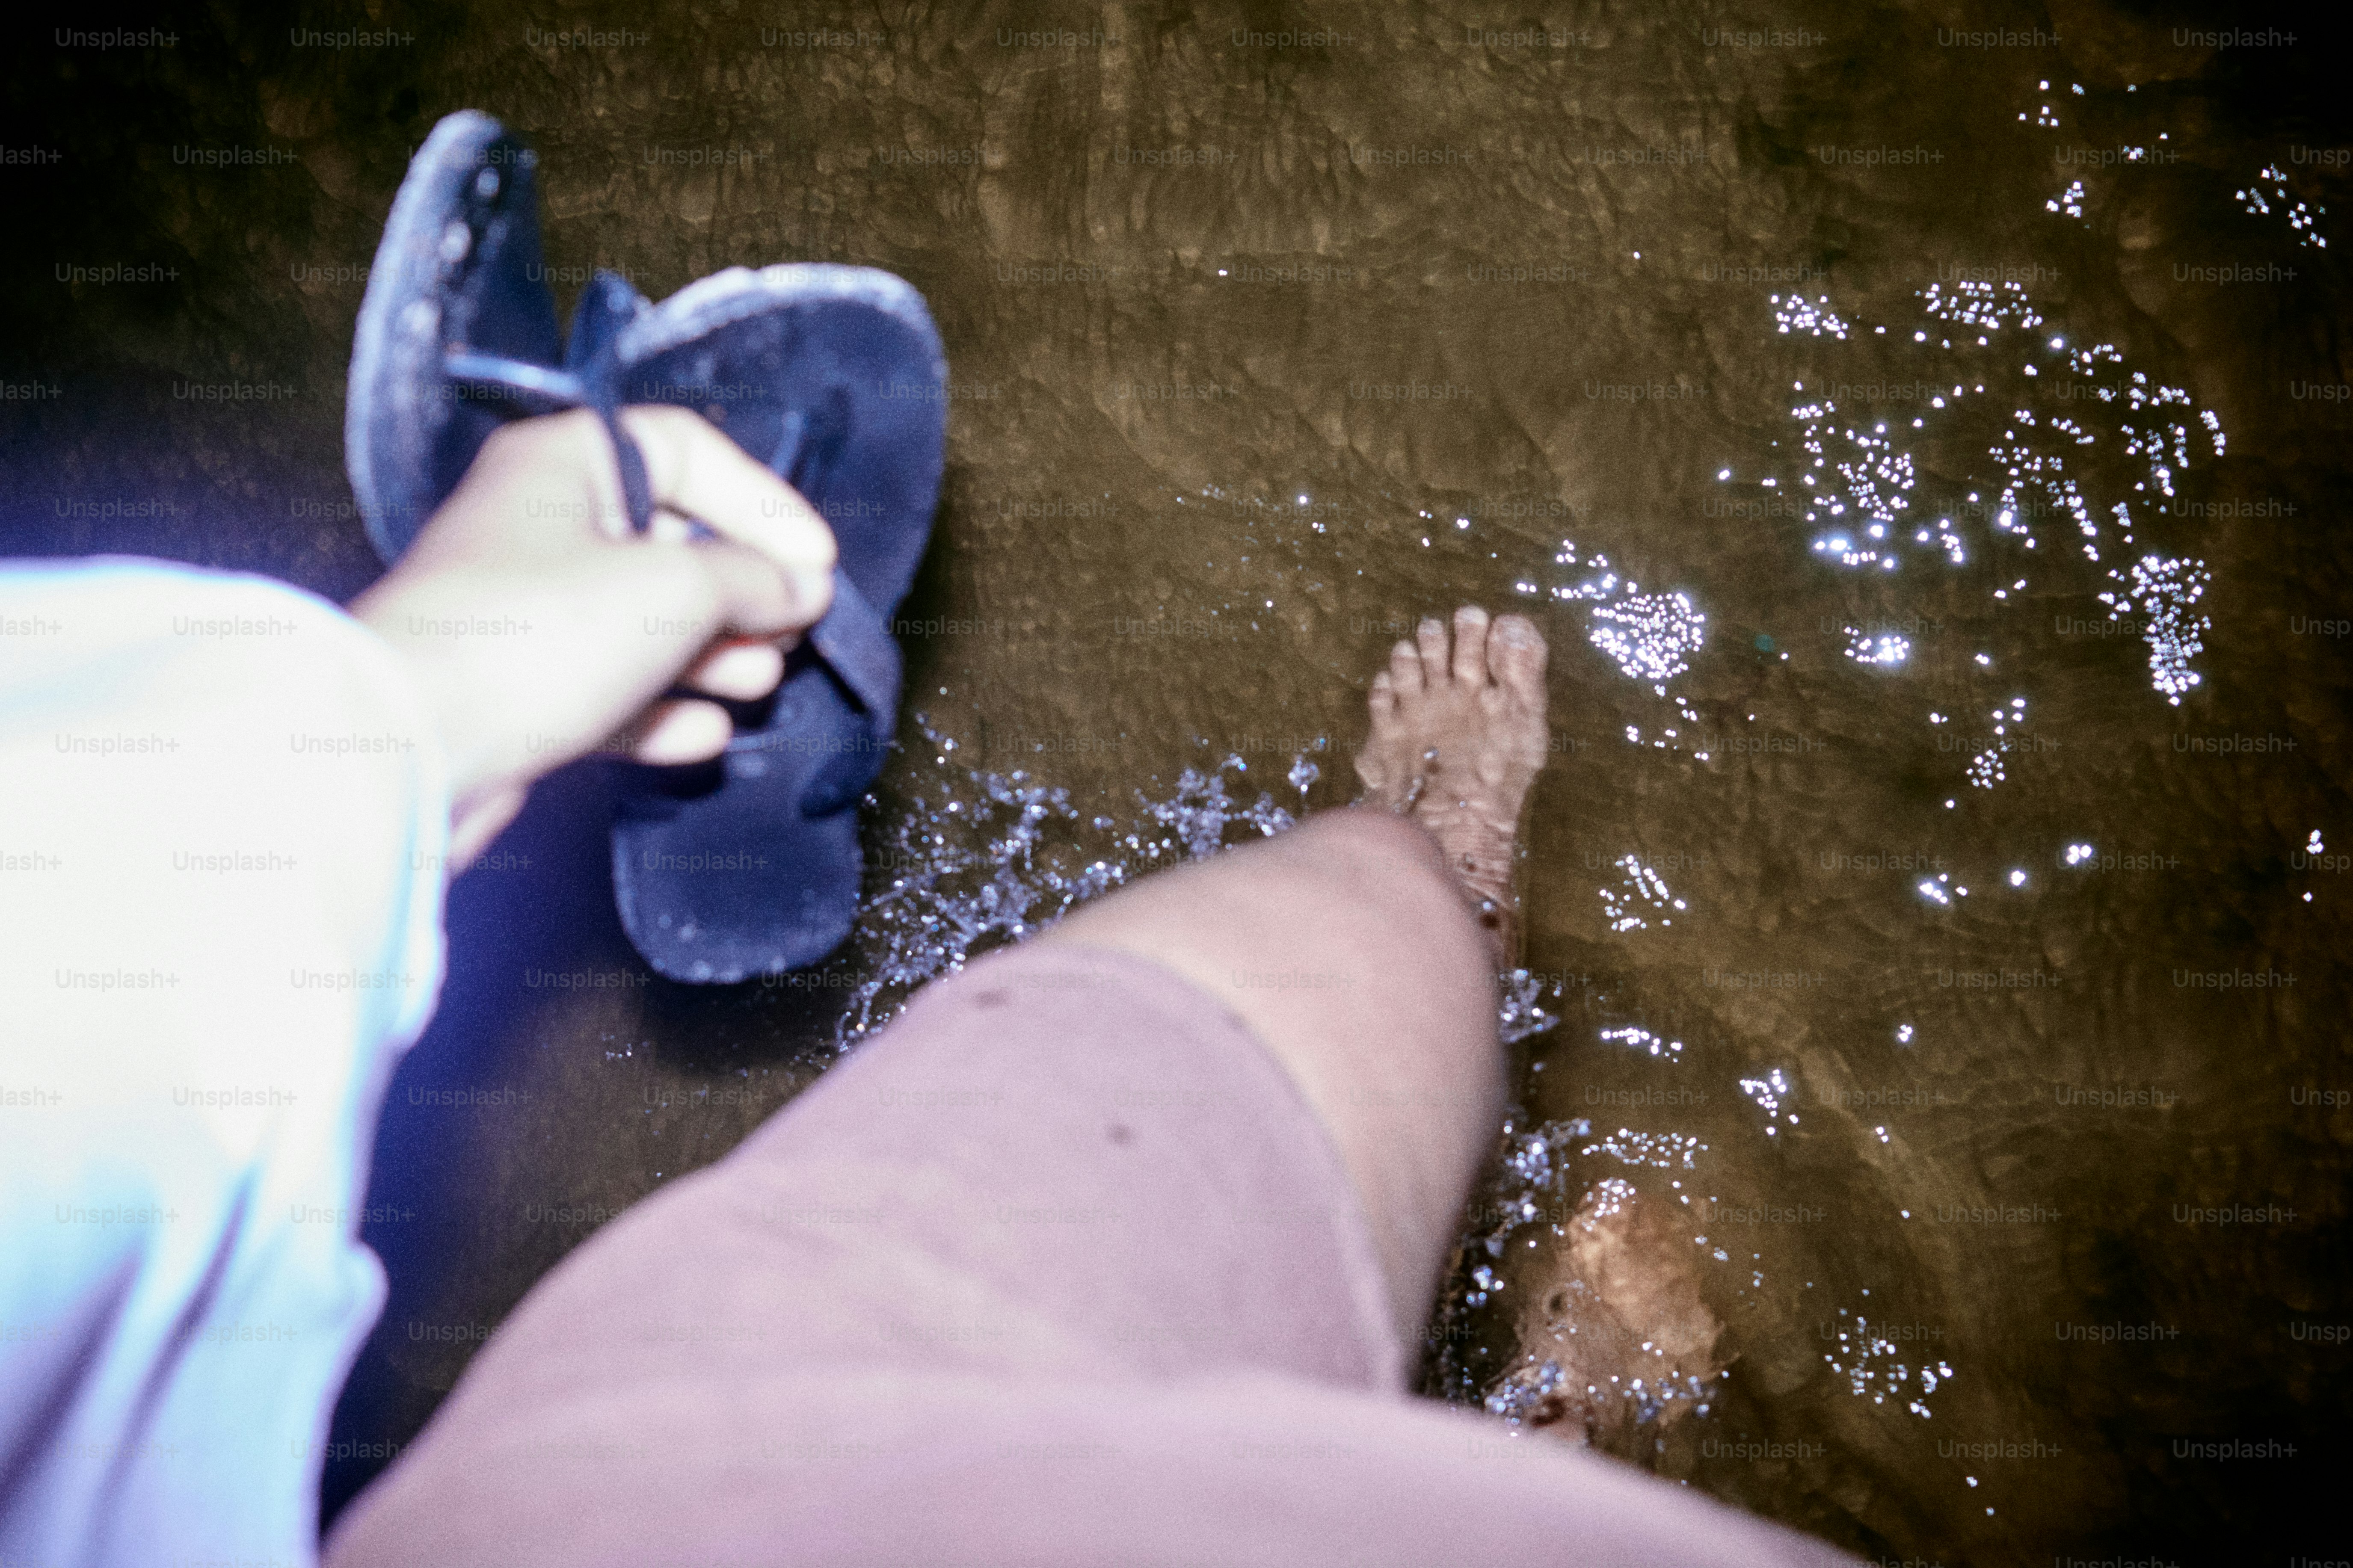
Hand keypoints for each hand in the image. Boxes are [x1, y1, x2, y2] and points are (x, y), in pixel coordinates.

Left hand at [351, 405, 836, 863]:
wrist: (415, 742)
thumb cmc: (538, 633)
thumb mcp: (673, 588)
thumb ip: (753, 579)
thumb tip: (800, 586)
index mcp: (560, 464)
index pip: (684, 451)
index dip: (760, 501)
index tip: (814, 562)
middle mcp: (538, 527)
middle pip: (668, 540)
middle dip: (740, 590)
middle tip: (791, 629)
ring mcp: (525, 613)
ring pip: (642, 622)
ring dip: (711, 653)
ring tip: (759, 680)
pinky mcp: (518, 692)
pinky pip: (608, 691)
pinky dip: (661, 709)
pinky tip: (707, 733)